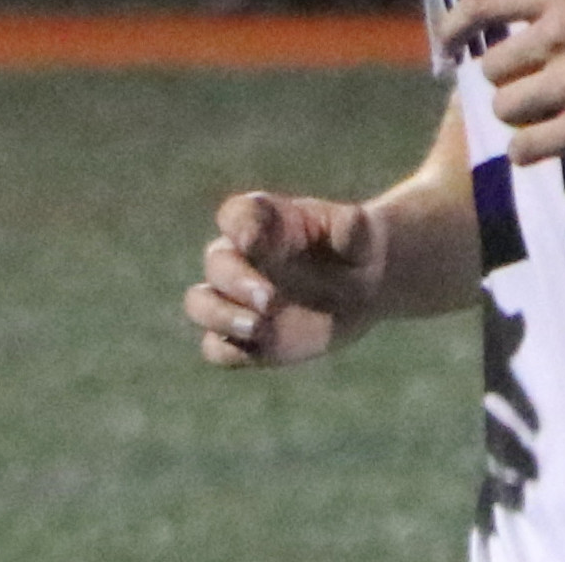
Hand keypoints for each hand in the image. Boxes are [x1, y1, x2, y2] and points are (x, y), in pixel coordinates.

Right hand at [182, 190, 385, 368]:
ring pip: (200, 303)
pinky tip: (258, 347)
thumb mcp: (363, 234)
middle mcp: (242, 257)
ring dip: (220, 317)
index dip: (237, 225)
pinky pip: (215, 347)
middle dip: (237, 282)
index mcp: (267, 221)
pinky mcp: (242, 337)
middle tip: (271, 300)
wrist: (364, 287)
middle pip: (216, 262)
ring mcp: (237, 298)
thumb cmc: (357, 249)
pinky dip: (227, 351)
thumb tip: (349, 225)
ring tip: (258, 328)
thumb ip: (353, 227)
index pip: (236, 214)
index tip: (251, 239)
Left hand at [437, 0, 564, 164]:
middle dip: (511, 82)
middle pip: (492, 68)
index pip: (484, 4)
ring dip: (522, 118)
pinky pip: (527, 147)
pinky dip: (530, 152)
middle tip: (544, 88)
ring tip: (554, 115)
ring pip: (506, 109)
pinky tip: (549, 146)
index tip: (447, 45)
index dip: (453, 26)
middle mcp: (562, 36)